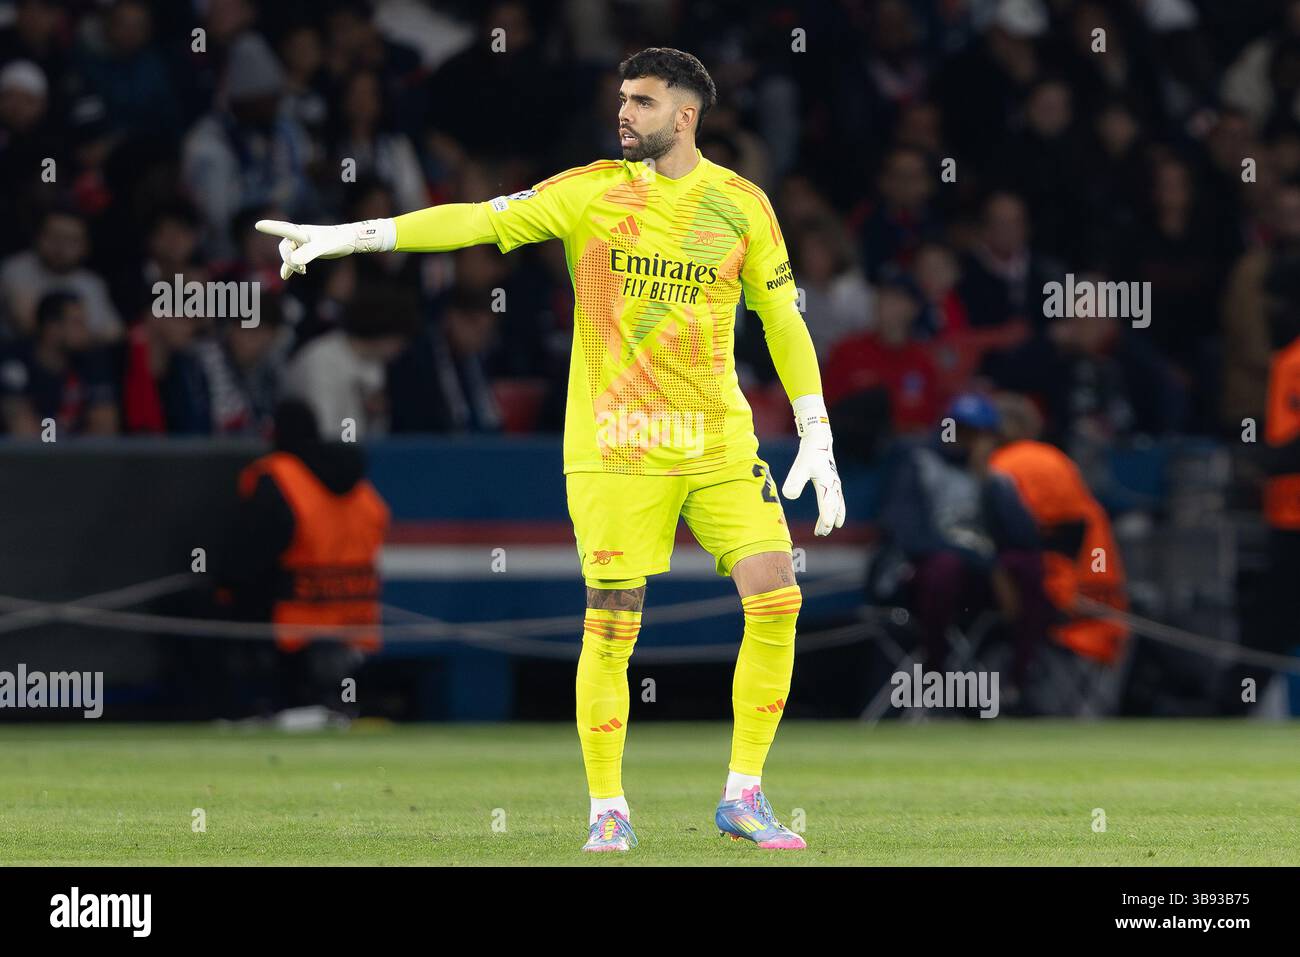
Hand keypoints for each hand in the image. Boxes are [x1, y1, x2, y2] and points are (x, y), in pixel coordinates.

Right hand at [255, 219, 393, 279]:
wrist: (348, 240)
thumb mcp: (322, 247)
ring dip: (291, 264)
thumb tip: (293, 262)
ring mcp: (301, 243)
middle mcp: (298, 236)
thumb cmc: (336, 241)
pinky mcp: (305, 250)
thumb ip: (308, 253)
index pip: (283, 229)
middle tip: (302, 269)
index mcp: (301, 232)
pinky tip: (285, 276)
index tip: (258, 225)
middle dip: (288, 260)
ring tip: (303, 271)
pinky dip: (289, 267)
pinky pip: (292, 259)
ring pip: (287, 254)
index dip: (271, 228)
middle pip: (284, 248)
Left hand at [782, 395, 845, 536]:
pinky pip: (838, 499)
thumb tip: (789, 496)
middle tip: (822, 532)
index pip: (827, 503)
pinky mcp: (833, 482)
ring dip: (833, 515)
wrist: (819, 440)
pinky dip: (837, 509)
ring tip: (830, 527)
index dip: (826, 516)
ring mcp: (835, 484)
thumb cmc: (809, 453)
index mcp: (827, 483)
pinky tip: (835, 516)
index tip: (826, 527)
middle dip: (828, 519)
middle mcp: (834, 485)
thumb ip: (795, 481)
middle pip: (833, 506)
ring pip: (836, 504)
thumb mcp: (800, 467)